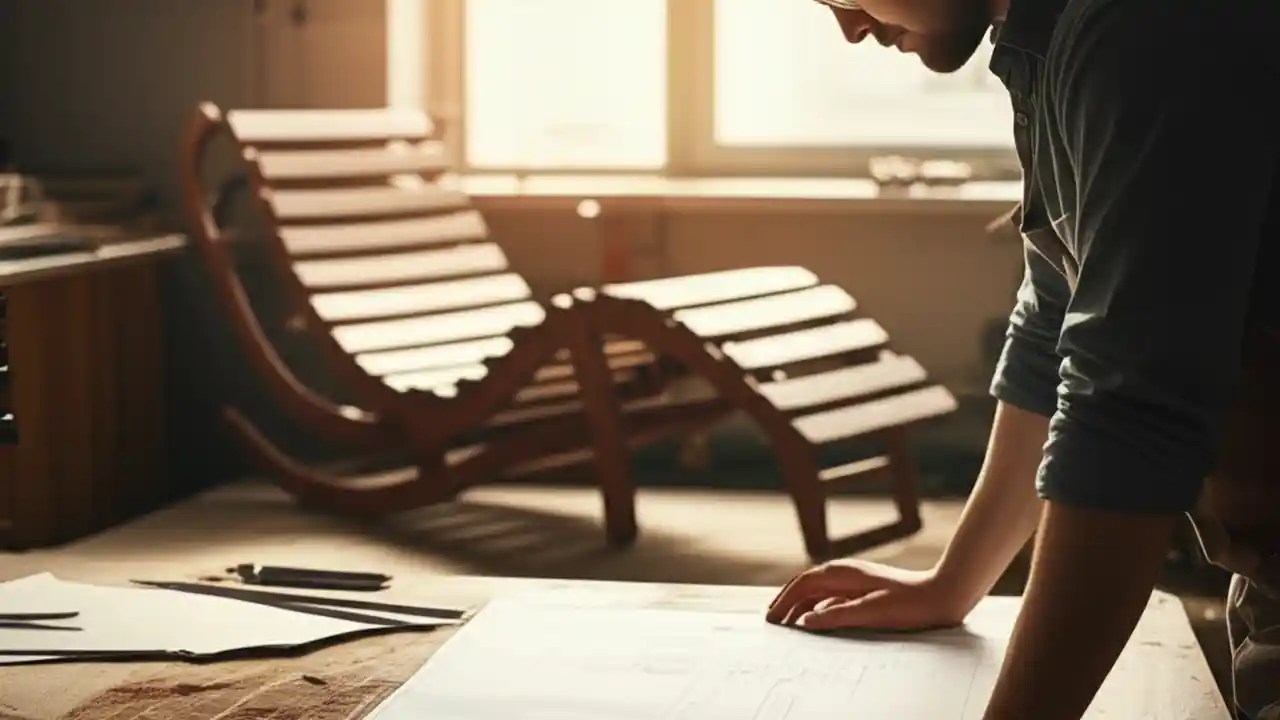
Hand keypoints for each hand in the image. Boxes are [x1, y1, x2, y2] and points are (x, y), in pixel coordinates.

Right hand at [765, 560, 969, 631]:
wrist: (940, 595)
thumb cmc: (908, 604)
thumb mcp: (871, 612)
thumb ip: (836, 616)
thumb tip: (805, 621)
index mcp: (842, 574)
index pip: (802, 585)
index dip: (784, 601)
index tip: (771, 618)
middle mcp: (844, 573)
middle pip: (805, 585)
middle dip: (786, 601)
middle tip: (771, 619)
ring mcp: (853, 580)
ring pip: (816, 591)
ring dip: (799, 604)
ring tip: (787, 621)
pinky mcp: (862, 590)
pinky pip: (830, 596)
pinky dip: (816, 606)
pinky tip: (815, 618)